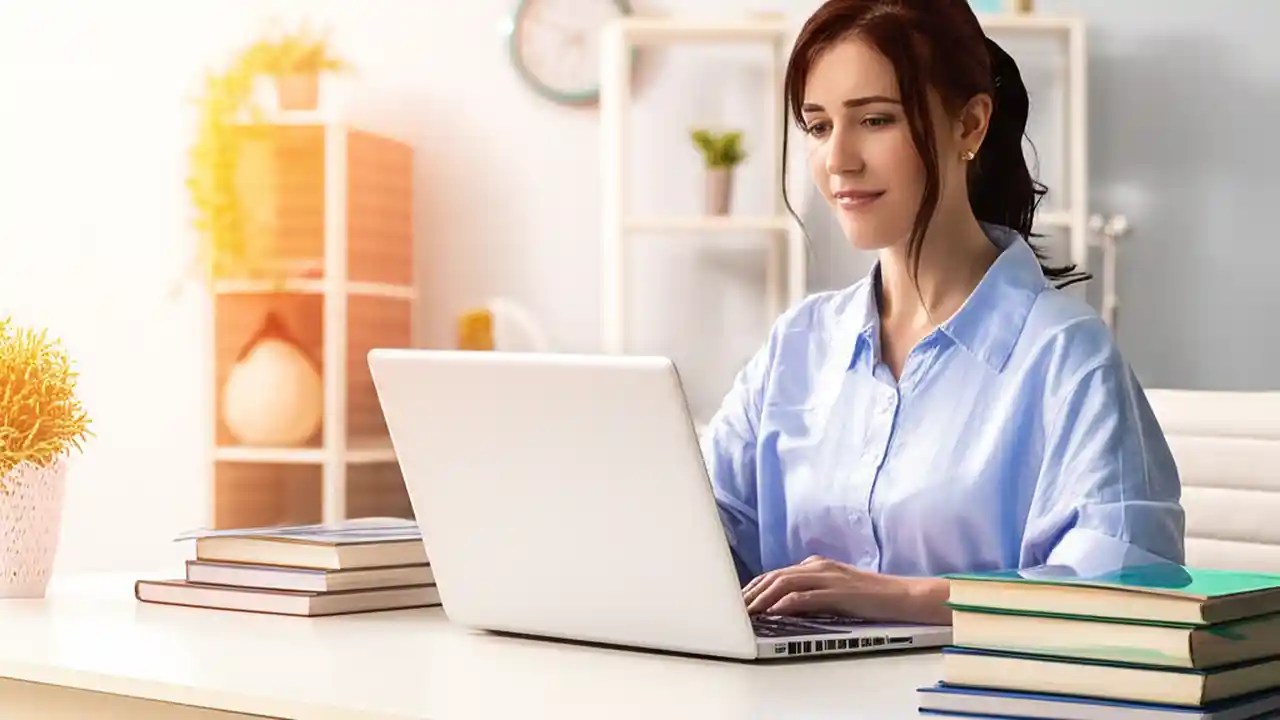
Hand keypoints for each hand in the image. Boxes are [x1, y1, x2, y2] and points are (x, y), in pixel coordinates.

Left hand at [742, 555, 950, 623]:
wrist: (903, 595)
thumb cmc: (871, 596)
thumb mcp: (836, 590)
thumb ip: (812, 592)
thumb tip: (785, 605)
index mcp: (816, 564)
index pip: (776, 573)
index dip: (754, 586)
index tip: (739, 600)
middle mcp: (818, 566)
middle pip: (774, 575)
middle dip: (751, 592)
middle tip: (734, 608)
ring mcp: (828, 577)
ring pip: (784, 583)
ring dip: (762, 598)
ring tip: (747, 612)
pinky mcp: (837, 592)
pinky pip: (804, 596)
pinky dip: (785, 603)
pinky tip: (773, 612)